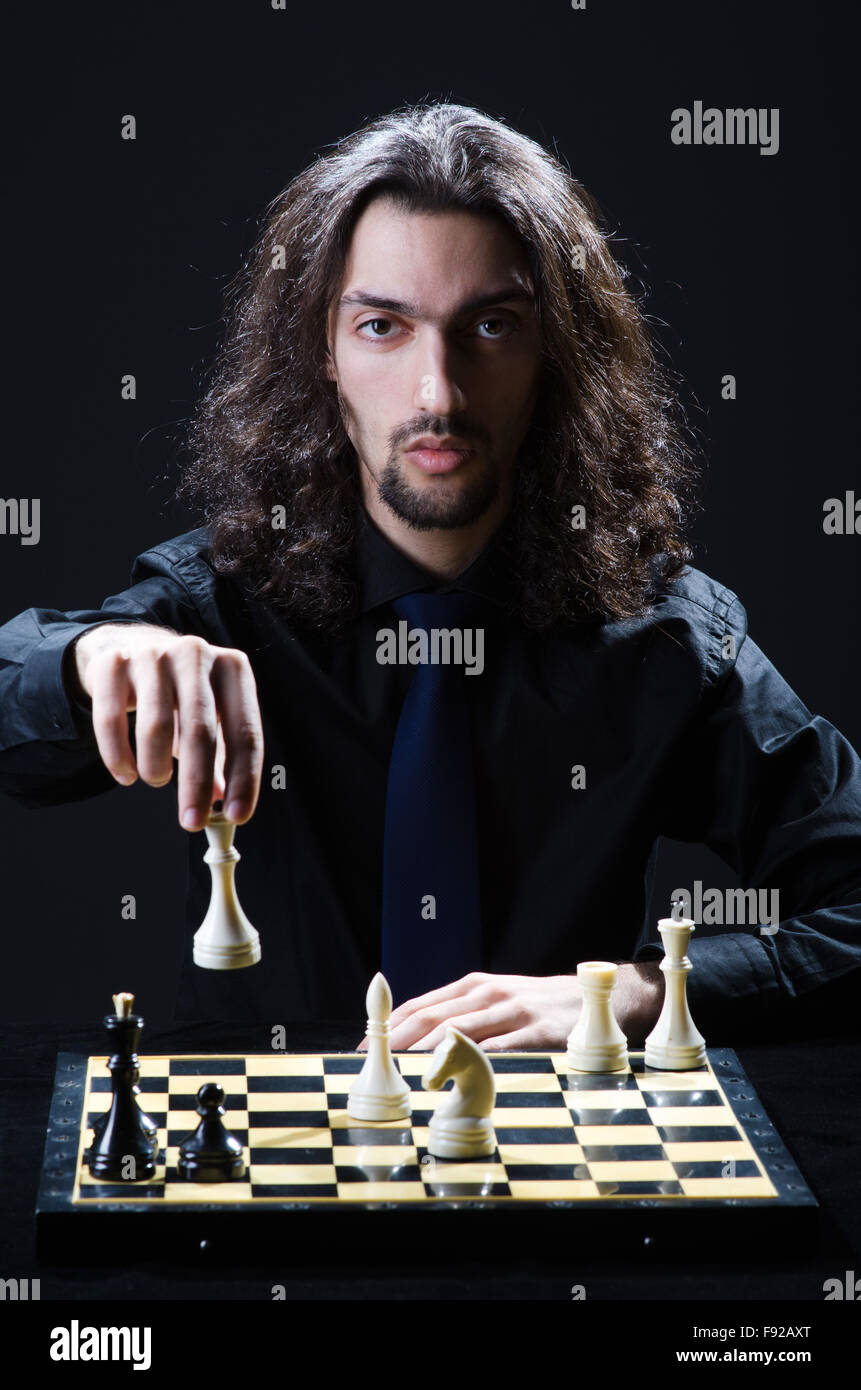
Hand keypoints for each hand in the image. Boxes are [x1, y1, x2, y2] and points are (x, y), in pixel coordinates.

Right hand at [71, 623, 263, 829]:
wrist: (131, 647)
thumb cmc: (181, 692)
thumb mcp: (211, 716)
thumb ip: (224, 757)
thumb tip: (229, 805)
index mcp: (233, 668)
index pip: (245, 731)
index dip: (243, 779)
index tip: (237, 817)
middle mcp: (196, 655)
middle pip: (201, 731)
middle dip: (197, 785)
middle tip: (193, 822)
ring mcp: (153, 655)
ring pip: (155, 726)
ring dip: (156, 768)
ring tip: (158, 780)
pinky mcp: (113, 664)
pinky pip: (111, 720)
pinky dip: (118, 756)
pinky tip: (126, 774)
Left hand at [356, 965, 662, 1051]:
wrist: (591, 997)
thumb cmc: (535, 1005)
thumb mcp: (495, 1000)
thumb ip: (463, 1014)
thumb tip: (418, 1038)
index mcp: (474, 986)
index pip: (422, 1005)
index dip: (391, 1025)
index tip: (365, 1044)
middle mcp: (488, 994)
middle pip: (432, 1017)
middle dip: (397, 1040)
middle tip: (372, 1061)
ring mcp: (511, 1011)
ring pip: (458, 1030)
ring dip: (424, 1052)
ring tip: (399, 1070)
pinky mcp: (534, 1032)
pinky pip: (497, 1049)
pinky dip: (470, 1061)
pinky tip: (451, 1074)